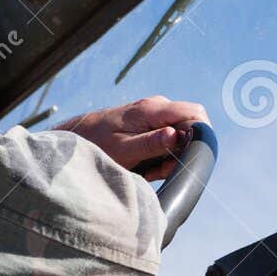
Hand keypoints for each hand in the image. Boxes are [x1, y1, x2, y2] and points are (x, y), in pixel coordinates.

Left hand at [54, 96, 209, 181]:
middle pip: (190, 127)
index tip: (183, 158)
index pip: (195, 114)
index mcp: (153, 110)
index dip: (198, 137)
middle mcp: (158, 107)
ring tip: (147, 168)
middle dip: (182, 152)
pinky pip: (168, 140)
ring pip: (180, 137)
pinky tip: (145, 164)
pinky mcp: (151, 124)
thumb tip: (176, 135)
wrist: (78, 137)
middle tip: (160, 168)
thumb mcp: (124, 150)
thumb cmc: (97, 145)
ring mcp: (155, 114)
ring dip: (169, 157)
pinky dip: (160, 156)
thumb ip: (151, 143)